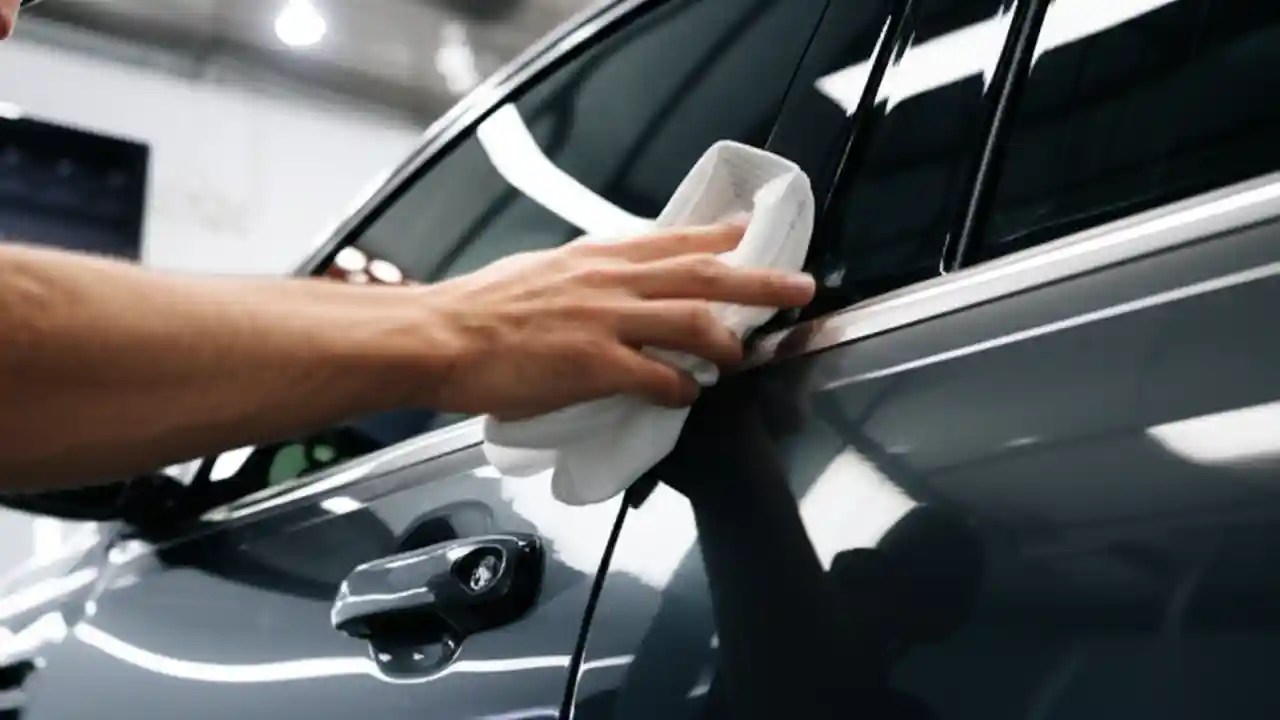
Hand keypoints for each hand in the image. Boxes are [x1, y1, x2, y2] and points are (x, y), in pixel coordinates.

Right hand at [418, 223, 815, 419]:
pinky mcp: (594, 365)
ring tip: (739, 359)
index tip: (750, 230)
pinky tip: (686, 396)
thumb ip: (584, 274)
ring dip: (727, 344)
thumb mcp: (541, 269)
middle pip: (705, 275)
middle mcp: (611, 280)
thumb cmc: (482, 307)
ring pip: (694, 324)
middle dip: (760, 281)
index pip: (674, 238)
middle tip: (799, 288)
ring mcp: (606, 321)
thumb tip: (609, 283)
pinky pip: (658, 378)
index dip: (720, 234)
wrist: (441, 335)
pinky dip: (682, 390)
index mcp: (597, 256)